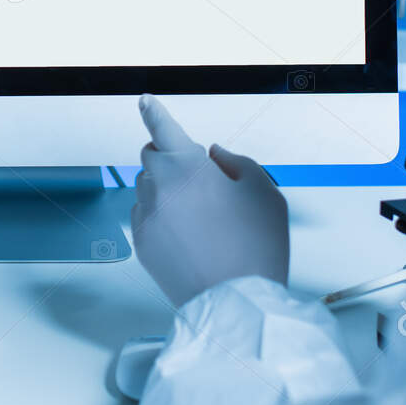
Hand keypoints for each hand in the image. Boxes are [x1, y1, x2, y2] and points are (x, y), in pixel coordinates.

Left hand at [131, 94, 289, 306]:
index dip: (154, 112)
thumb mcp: (264, 193)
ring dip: (165, 188)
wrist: (234, 302)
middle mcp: (158, 187)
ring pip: (147, 187)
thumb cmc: (254, 248)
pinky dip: (161, 217)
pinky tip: (190, 236)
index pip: (162, 127)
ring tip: (201, 216)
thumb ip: (237, 163)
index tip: (146, 101)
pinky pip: (145, 217)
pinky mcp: (141, 244)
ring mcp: (146, 217)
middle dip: (169, 157)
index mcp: (187, 166)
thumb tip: (215, 155)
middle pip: (151, 156)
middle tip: (201, 178)